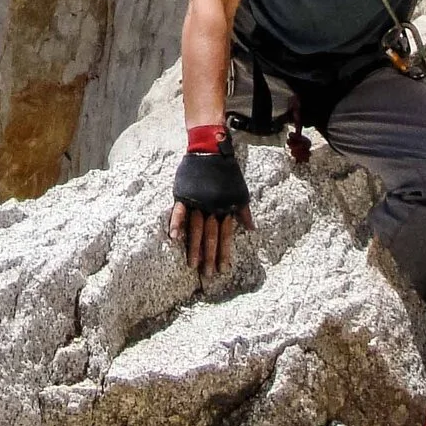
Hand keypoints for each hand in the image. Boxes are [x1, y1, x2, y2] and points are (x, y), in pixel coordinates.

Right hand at [170, 143, 249, 276]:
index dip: (224, 252)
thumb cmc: (226, 172)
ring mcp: (197, 201)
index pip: (225, 236)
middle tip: (207, 275)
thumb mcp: (240, 192)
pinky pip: (179, 212)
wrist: (209, 150)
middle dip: (209, 256)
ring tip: (192, 264)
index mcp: (225, 208)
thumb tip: (251, 229)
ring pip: (196, 228)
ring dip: (194, 247)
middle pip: (210, 236)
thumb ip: (243, 211)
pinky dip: (177, 224)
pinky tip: (174, 238)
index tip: (223, 269)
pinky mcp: (184, 194)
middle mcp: (212, 208)